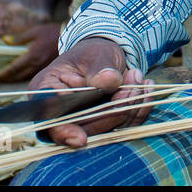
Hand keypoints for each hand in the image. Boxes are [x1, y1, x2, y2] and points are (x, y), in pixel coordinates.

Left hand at [0, 22, 63, 83]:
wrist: (71, 36)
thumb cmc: (52, 32)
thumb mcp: (35, 31)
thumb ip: (19, 38)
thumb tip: (5, 40)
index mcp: (32, 56)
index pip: (13, 68)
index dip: (3, 73)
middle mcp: (36, 64)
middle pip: (18, 75)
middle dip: (6, 78)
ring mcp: (42, 67)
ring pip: (25, 77)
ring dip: (14, 78)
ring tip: (6, 78)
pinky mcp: (47, 67)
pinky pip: (32, 75)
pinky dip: (23, 76)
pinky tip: (20, 74)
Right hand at [25, 37, 155, 146]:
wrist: (106, 55)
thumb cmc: (93, 53)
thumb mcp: (95, 54)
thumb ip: (99, 68)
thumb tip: (108, 81)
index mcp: (45, 92)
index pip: (48, 119)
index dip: (63, 131)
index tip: (81, 139)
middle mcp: (60, 113)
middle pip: (83, 128)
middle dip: (112, 110)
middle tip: (132, 83)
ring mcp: (84, 122)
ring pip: (107, 130)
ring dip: (130, 105)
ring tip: (137, 78)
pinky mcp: (106, 125)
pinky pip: (125, 126)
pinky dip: (139, 108)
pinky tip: (146, 87)